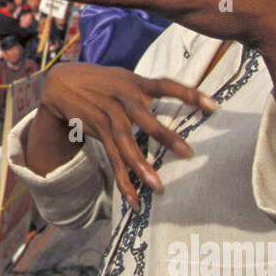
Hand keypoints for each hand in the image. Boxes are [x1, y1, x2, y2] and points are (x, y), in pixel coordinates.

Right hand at [28, 62, 216, 208]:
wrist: (61, 83)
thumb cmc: (102, 81)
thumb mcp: (125, 76)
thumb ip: (147, 87)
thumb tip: (181, 95)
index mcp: (135, 83)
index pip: (166, 85)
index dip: (189, 94)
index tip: (213, 106)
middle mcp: (123, 99)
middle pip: (146, 120)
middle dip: (165, 137)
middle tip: (188, 153)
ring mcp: (109, 117)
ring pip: (126, 144)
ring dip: (141, 165)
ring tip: (158, 186)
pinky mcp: (98, 132)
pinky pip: (113, 159)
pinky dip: (123, 180)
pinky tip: (134, 199)